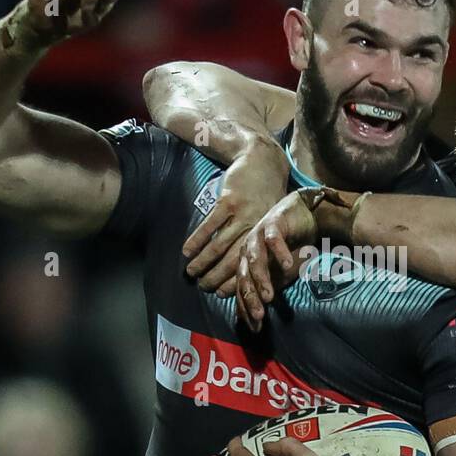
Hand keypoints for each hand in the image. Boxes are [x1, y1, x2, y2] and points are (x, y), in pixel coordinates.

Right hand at [182, 142, 288, 295]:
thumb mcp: (269, 218)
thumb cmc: (265, 193)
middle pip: (234, 258)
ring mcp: (243, 214)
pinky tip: (187, 251)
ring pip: (220, 245)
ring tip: (191, 272)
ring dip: (204, 261)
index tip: (221, 294)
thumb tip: (245, 266)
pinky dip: (197, 239)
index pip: (250, 263)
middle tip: (203, 288)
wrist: (262, 161)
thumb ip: (258, 239)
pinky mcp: (229, 201)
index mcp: (267, 235)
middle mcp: (257, 227)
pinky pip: (210, 225)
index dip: (236, 280)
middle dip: (217, 276)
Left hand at [235, 190, 319, 331]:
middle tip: (260, 316)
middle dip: (251, 298)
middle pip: (244, 276)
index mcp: (246, 263)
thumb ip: (268, 290)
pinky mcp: (272, 222)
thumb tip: (254, 317)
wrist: (308, 215)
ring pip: (255, 259)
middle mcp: (248, 249)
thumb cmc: (293, 246)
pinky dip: (280, 252)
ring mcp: (258, 235)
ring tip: (269, 296)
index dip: (247, 309)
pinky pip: (274, 239)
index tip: (256, 328)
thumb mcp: (281, 275)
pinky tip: (288, 265)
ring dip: (261, 279)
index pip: (242, 289)